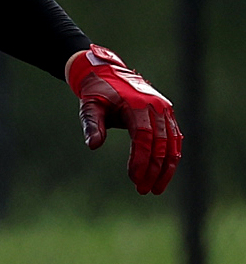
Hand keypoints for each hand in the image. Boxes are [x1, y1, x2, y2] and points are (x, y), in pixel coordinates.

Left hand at [67, 45, 181, 194]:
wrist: (108, 73)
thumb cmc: (97, 92)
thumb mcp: (89, 106)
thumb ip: (91, 124)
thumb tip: (93, 145)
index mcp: (137, 104)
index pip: (144, 137)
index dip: (141, 159)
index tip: (134, 178)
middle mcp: (157, 107)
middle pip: (161, 144)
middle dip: (153, 170)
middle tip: (143, 190)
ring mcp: (165, 111)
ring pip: (172, 145)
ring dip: (166, 169)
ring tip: (155, 189)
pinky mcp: (168, 116)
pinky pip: (174, 140)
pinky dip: (171, 158)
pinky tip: (163, 175)